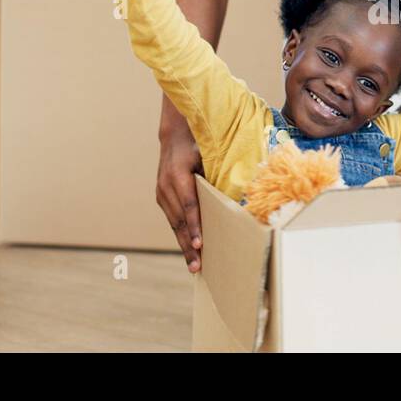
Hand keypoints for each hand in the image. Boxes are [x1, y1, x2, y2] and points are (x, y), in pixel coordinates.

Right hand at [157, 122, 204, 272]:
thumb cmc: (199, 142)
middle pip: (180, 220)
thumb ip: (219, 172)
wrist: (175, 134)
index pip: (189, 205)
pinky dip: (182, 236)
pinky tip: (190, 251)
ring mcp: (161, 192)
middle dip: (189, 245)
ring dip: (184, 245)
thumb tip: (238, 195)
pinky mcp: (162, 197)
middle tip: (197, 266)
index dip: (195, 226)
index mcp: (178, 174)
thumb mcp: (210, 153)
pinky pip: (173, 220)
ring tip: (194, 266)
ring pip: (175, 224)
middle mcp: (166, 185)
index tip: (200, 244)